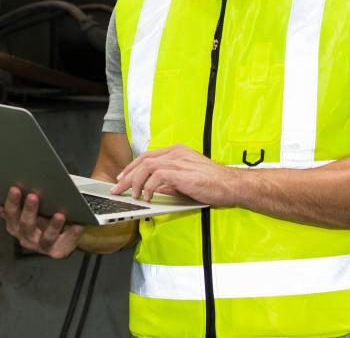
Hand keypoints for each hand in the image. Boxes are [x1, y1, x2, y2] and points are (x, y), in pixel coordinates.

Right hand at [0, 186, 84, 258]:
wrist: (62, 229)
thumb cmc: (36, 214)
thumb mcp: (14, 209)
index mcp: (14, 226)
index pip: (9, 214)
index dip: (13, 203)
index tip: (16, 188)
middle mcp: (26, 237)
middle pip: (26, 225)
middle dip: (30, 211)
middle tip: (35, 195)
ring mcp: (43, 245)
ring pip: (46, 237)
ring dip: (53, 226)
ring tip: (59, 213)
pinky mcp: (59, 251)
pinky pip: (67, 243)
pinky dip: (73, 233)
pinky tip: (79, 222)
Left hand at [110, 144, 241, 206]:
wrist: (232, 185)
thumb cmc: (213, 184)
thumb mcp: (186, 180)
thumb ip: (169, 182)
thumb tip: (152, 189)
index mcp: (177, 152)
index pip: (147, 156)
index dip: (131, 167)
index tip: (122, 179)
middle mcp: (176, 153)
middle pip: (143, 160)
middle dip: (127, 176)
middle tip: (117, 189)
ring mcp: (179, 161)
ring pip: (146, 166)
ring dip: (135, 182)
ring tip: (133, 195)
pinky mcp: (182, 172)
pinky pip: (157, 176)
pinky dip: (148, 186)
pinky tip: (148, 197)